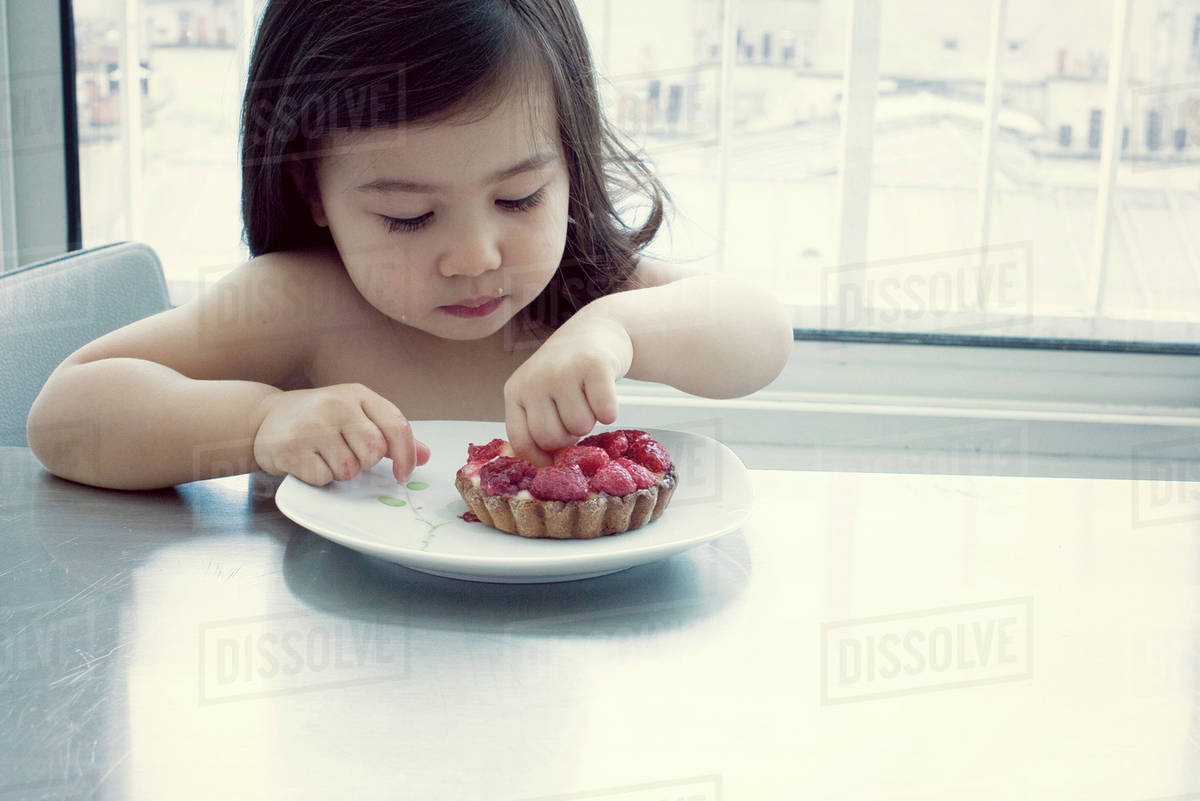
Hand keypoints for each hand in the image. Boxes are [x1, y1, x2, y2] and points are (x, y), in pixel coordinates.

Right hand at [253, 383, 429, 485]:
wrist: (264, 417)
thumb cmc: (318, 418)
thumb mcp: (356, 415)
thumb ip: (390, 434)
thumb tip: (425, 455)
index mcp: (358, 395)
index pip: (397, 426)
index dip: (406, 455)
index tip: (403, 473)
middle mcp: (336, 405)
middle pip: (374, 451)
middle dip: (364, 462)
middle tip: (347, 454)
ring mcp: (312, 426)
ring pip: (349, 469)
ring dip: (340, 471)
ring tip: (324, 454)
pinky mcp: (291, 449)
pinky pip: (324, 478)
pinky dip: (319, 477)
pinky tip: (308, 461)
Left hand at [504, 313, 632, 464]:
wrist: (598, 329)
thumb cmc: (568, 370)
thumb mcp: (540, 392)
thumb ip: (535, 423)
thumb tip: (544, 467)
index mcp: (515, 391)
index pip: (522, 441)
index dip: (540, 458)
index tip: (554, 460)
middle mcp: (534, 380)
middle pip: (552, 439)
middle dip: (569, 436)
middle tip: (575, 414)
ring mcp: (563, 371)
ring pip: (580, 428)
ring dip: (591, 420)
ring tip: (588, 398)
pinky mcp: (594, 366)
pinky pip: (605, 412)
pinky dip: (610, 412)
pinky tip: (605, 396)